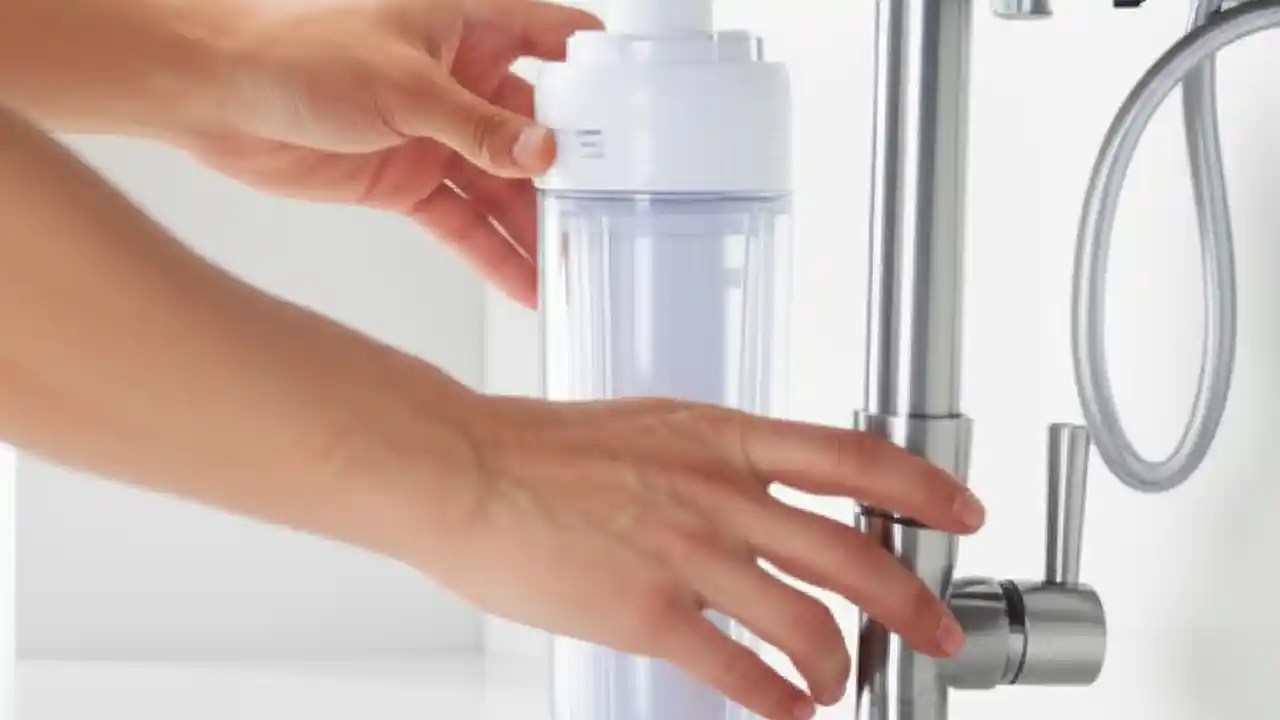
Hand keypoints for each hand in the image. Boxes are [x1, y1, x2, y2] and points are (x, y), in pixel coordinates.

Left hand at [183, 0, 600, 307]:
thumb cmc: (298, 53)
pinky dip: (492, 255)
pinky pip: (464, 222)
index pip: (558, 39)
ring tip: (577, 269)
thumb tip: (546, 152)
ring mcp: (440, 135)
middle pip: (540, 131)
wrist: (216, 99)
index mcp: (471, 27)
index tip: (646, 114)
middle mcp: (465, 81)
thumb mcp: (404, 86)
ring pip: (505, 188)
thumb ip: (479, 126)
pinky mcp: (410, 182)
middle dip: (577, 174)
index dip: (603, 74)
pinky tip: (525, 284)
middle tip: (616, 216)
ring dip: (536, 228)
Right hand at [418, 395, 984, 719]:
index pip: (852, 456)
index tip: (962, 510)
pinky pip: (739, 670)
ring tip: (839, 682)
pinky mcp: (647, 613)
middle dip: (911, 601)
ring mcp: (686, 553)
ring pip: (806, 622)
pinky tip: (786, 710)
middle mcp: (717, 492)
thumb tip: (757, 492)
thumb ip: (712, 458)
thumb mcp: (651, 426)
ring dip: (838, 664)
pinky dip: (776, 698)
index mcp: (721, 437)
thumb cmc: (543, 450)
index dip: (923, 486)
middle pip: (852, 552)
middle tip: (939, 630)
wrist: (464, 472)